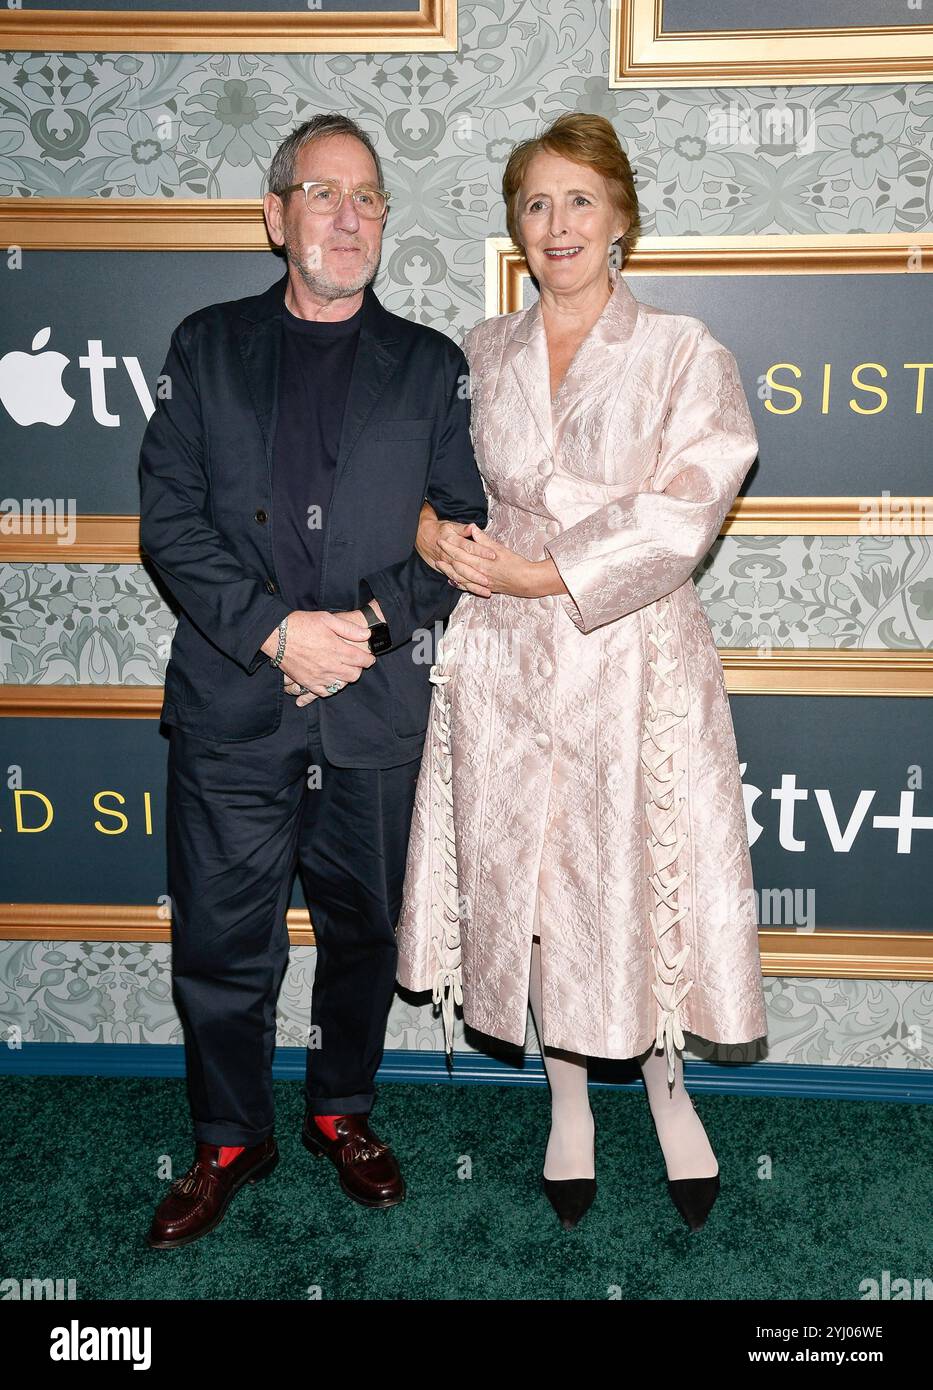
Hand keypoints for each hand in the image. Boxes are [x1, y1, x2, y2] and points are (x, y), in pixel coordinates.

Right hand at [265, 608, 374, 705]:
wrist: (276, 635)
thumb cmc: (301, 624)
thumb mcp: (327, 619)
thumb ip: (348, 629)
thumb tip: (366, 635)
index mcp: (337, 649)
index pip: (361, 660)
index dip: (368, 659)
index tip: (369, 658)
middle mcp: (330, 665)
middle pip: (354, 675)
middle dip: (358, 669)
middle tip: (355, 663)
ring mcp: (318, 676)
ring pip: (341, 684)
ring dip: (345, 678)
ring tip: (342, 669)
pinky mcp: (307, 682)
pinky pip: (325, 692)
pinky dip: (331, 688)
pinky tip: (330, 680)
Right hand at [416, 500, 496, 596]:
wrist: (423, 537)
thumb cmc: (440, 530)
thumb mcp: (451, 526)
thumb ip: (463, 528)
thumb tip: (472, 527)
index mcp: (452, 542)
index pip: (468, 547)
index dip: (481, 551)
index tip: (493, 555)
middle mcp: (449, 556)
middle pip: (464, 566)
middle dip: (476, 574)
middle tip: (488, 579)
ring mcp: (447, 565)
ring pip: (460, 577)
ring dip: (473, 584)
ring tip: (486, 589)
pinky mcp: (447, 571)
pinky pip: (457, 581)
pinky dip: (466, 587)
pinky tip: (477, 591)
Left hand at [438, 523, 562, 600]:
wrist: (526, 581)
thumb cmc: (515, 563)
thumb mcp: (500, 548)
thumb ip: (484, 540)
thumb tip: (473, 529)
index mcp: (482, 562)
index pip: (461, 552)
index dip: (449, 546)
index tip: (441, 540)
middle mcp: (479, 573)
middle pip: (457, 565)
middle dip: (446, 557)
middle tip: (437, 550)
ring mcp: (480, 582)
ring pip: (459, 577)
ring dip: (448, 570)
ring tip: (440, 564)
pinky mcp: (484, 588)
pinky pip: (467, 587)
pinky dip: (458, 583)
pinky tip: (452, 580)